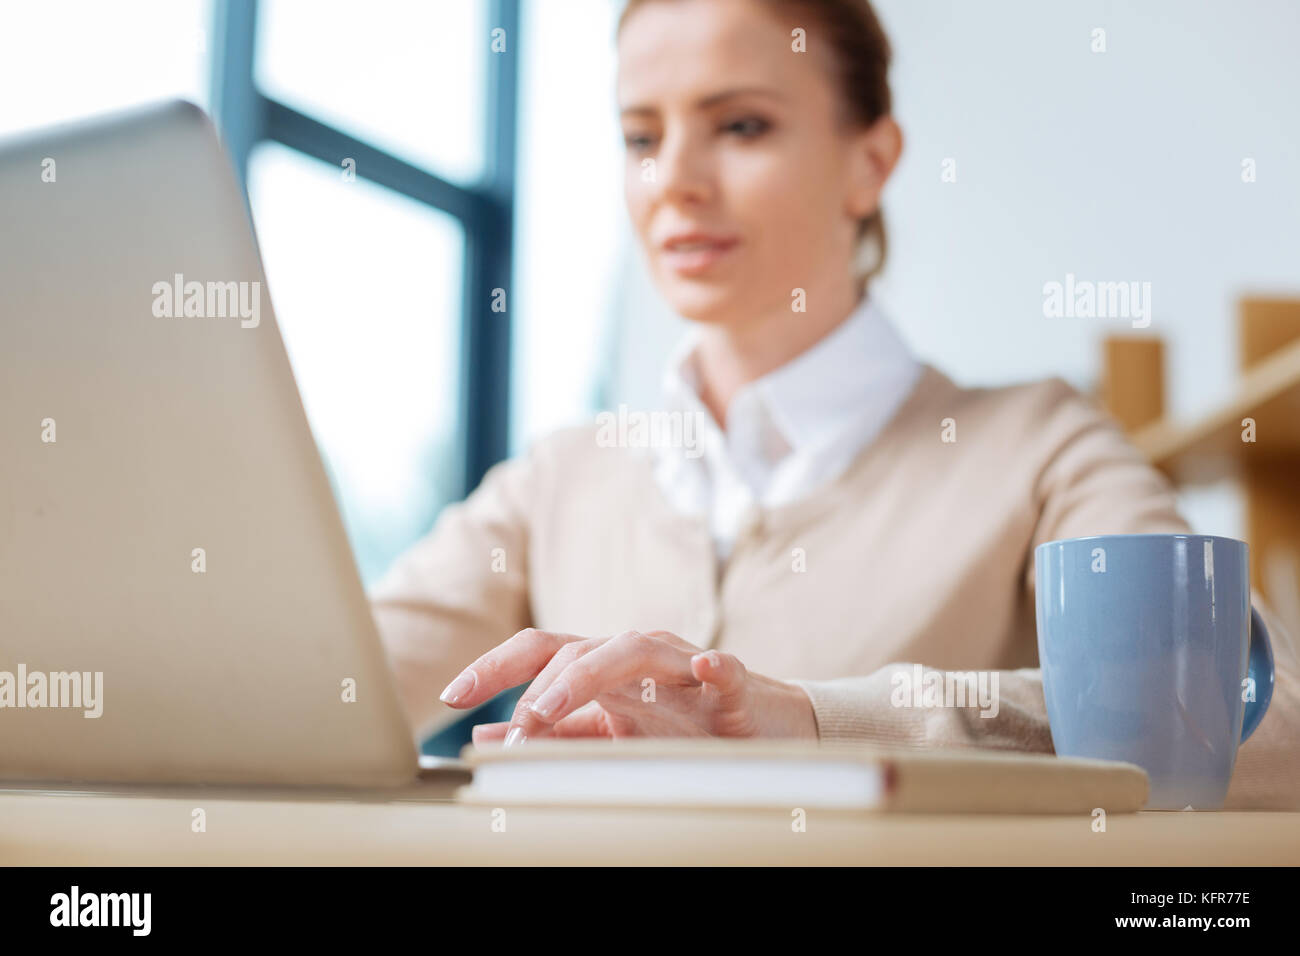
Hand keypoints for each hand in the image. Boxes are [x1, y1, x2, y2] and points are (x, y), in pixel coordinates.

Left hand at [437, 628, 817, 745]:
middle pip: (577, 647)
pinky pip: (726, 670)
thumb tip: (488, 735)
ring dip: (589, 676)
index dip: (494, 667)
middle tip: (514, 728)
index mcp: (602, 666)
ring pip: (634, 649)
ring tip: (553, 707)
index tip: (452, 696)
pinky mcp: (736, 687)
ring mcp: (684, 667)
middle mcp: (635, 655)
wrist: (763, 727)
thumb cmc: (684, 725)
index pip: (539, 651)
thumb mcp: (610, 730)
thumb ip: (555, 731)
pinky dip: (718, 668)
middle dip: (538, 685)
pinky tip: (712, 668)